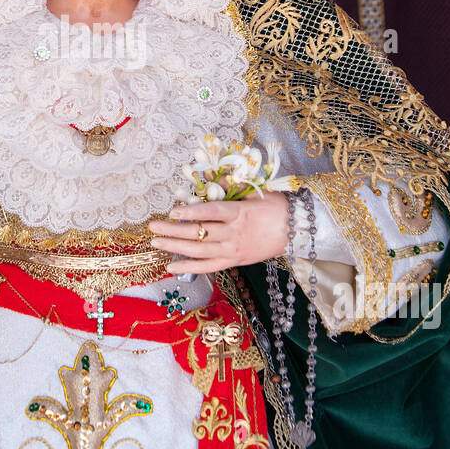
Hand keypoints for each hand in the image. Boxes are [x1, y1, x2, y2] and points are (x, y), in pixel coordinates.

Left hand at [147, 193, 289, 273]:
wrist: (297, 230)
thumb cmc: (277, 208)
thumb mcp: (256, 192)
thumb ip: (232, 188)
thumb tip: (210, 180)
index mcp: (239, 213)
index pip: (209, 213)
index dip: (190, 213)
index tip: (172, 211)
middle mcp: (233, 233)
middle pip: (198, 233)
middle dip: (172, 230)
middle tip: (152, 227)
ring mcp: (233, 250)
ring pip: (199, 251)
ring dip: (175, 246)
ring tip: (156, 242)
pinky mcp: (235, 261)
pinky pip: (208, 267)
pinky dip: (189, 268)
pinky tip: (171, 267)